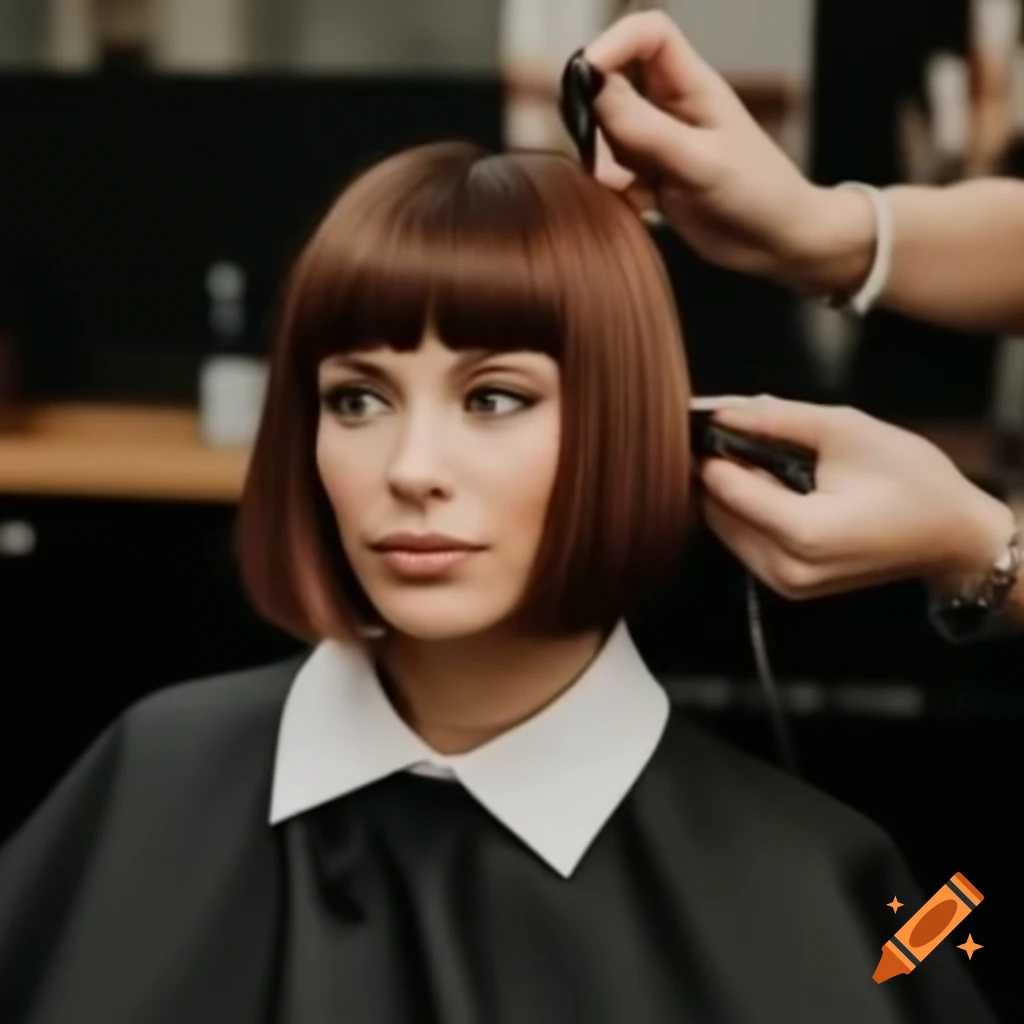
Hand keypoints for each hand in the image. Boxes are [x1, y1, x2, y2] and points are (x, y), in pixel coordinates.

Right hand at [584, 11, 873, 294]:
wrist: (777, 244)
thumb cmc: (757, 195)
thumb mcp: (700, 161)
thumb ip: (645, 128)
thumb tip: (594, 89)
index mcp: (692, 84)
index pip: (646, 34)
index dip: (612, 45)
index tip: (585, 79)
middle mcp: (671, 107)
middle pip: (613, 82)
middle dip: (596, 114)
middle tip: (601, 153)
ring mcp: (659, 143)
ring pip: (607, 132)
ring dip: (604, 160)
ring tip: (634, 187)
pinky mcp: (652, 178)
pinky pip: (614, 172)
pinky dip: (616, 190)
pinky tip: (645, 206)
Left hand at [697, 396, 1016, 599]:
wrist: (953, 536)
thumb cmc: (911, 478)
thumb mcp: (846, 430)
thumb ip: (776, 420)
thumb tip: (720, 411)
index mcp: (801, 532)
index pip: (724, 487)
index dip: (710, 448)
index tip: (705, 418)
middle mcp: (783, 568)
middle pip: (716, 509)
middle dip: (717, 468)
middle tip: (733, 430)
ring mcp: (784, 584)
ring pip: (724, 527)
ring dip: (730, 491)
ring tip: (756, 454)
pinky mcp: (787, 587)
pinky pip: (744, 542)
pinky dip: (746, 511)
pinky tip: (769, 483)